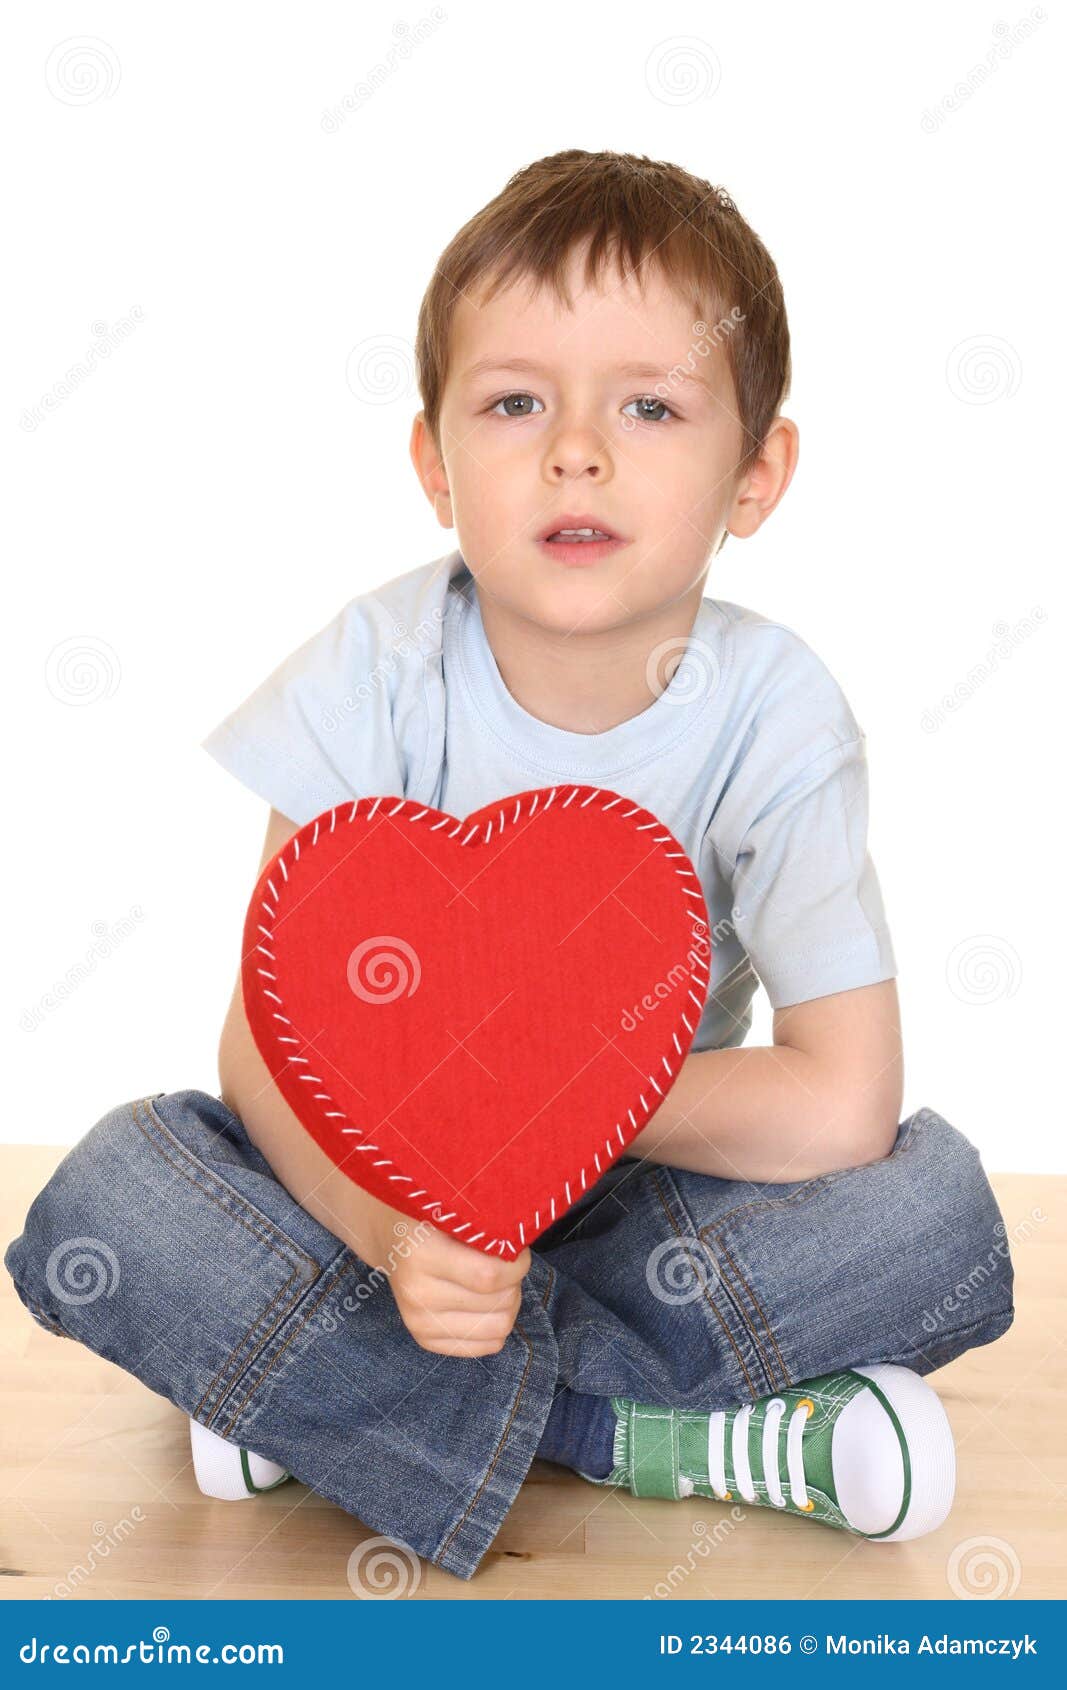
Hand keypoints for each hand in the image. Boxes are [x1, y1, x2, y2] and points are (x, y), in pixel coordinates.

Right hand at [389, 1222, 532, 1357]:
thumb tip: (520, 1247)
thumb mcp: (452, 1208)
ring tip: (496, 1281)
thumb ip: (485, 1226)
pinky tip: (486, 1302)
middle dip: (514, 1281)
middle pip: (499, 1303)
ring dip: (508, 1303)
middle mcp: (417, 1294)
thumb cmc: (431, 1217)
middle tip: (504, 1262)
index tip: (516, 1249)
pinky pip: (488, 1346)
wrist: (391, 1237)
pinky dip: (497, 1323)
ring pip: (499, 1327)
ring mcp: (419, 1321)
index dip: (517, 1264)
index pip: (490, 1276)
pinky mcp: (425, 1339)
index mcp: (421, 1254)